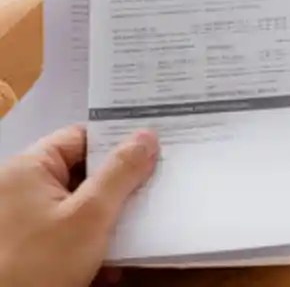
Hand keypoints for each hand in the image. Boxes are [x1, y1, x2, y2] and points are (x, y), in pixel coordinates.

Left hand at [0, 125, 158, 286]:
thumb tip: (147, 135)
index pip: (81, 137)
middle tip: (157, 187)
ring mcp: (22, 220)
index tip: (155, 150)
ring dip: (108, 219)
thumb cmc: (41, 262)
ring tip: (141, 227)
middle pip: (81, 171)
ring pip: (78, 204)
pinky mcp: (27, 247)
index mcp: (28, 168)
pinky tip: (111, 265)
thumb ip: (121, 172)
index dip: (117, 141)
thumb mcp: (91, 216)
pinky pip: (66, 232)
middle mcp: (20, 188)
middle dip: (119, 184)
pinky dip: (90, 243)